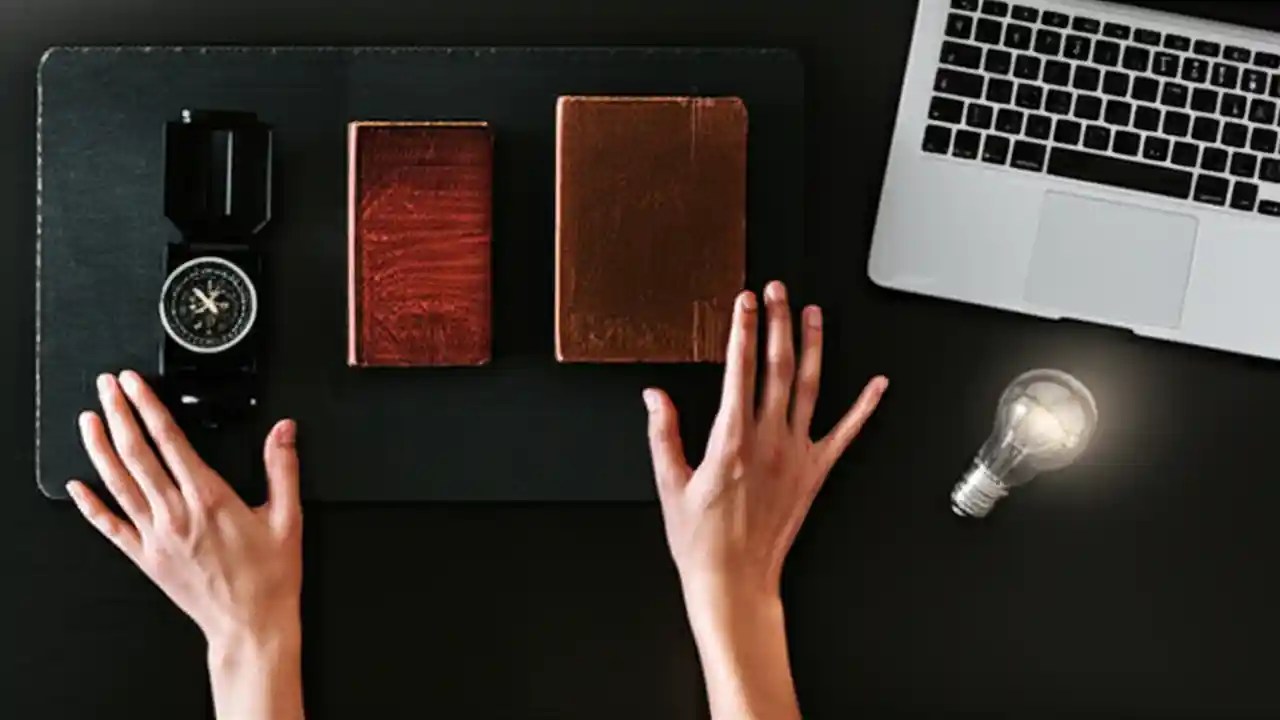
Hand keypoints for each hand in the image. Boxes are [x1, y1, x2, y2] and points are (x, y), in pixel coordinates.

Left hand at [66, 370, 303, 719]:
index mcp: (210, 499)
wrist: (250, 625)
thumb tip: (284, 430)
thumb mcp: (288, 517)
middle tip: (107, 387)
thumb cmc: (270, 577)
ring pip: (118, 483)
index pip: (170, 440)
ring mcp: (156, 537)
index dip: (148, 407)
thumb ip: (283, 468)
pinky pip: (110, 527)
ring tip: (89, 419)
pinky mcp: (145, 558)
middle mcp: (176, 514)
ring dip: (99, 448)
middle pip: (137, 453)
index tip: (135, 384)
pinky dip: (90, 505)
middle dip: (119, 414)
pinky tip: (77, 486)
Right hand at [643, 281, 886, 719]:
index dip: (741, 331)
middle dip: (776, 323)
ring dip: (813, 347)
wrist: (734, 581)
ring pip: (810, 388)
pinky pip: (844, 434)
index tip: (742, 303)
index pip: (738, 370)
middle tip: (776, 291)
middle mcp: (768, 441)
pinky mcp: (815, 473)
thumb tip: (654, 396)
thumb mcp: (669, 484)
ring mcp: (796, 455)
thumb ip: (662, 434)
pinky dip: (864, 407)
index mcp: (730, 440)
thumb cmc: (701, 540)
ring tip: (813, 314)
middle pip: (777, 368)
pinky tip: (877, 384)